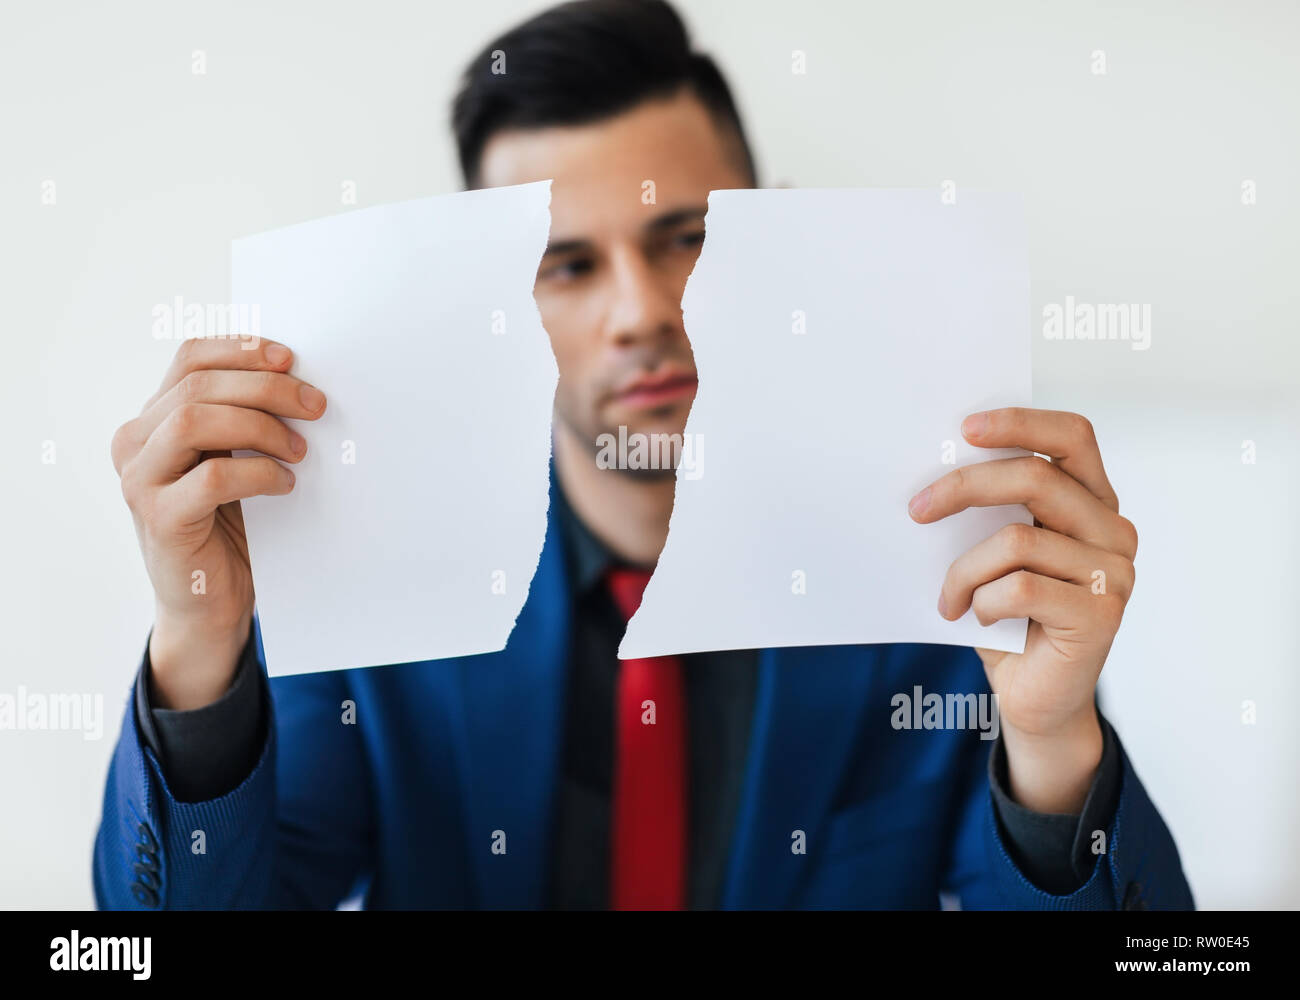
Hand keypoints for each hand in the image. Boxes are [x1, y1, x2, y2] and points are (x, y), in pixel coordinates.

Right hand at [111, 336, 326, 709]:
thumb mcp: (232, 460)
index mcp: (152, 419)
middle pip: (198, 385)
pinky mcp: (160, 518)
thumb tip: (297, 380)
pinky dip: (258, 473)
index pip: (189, 358)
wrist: (208, 602)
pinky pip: (212, 476)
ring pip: (195, 420)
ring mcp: (140, 480)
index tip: (290, 358)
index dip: (240, 349)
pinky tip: (284, 484)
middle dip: (267, 387)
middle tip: (315, 406)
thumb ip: (241, 420)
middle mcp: (134, 443)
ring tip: (299, 450)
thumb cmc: (227, 526)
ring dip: (261, 426)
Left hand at [908, 407, 1137, 813]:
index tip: (965, 428)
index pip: (1072, 437)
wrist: (1034, 698)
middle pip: (1036, 477)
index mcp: (1093, 501)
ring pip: (1017, 539)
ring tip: (948, 597)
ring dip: (964, 570)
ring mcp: (1114, 572)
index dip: (1021, 423)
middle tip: (917, 509)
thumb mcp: (997, 554)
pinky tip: (976, 618)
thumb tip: (936, 474)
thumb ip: (992, 512)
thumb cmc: (1009, 619)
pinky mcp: (1101, 614)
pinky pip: (1019, 588)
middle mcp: (1114, 529)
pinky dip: (982, 601)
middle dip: (964, 487)